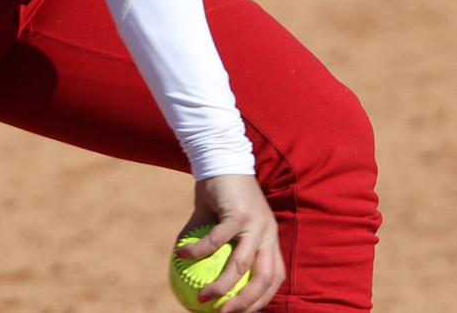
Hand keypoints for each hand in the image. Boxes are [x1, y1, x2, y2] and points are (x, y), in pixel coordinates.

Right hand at [176, 173, 284, 311]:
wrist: (220, 159)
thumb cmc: (218, 194)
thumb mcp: (216, 224)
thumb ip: (209, 249)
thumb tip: (188, 275)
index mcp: (268, 238)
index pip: (274, 276)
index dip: (262, 299)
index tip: (240, 311)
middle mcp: (267, 233)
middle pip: (265, 278)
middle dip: (247, 303)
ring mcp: (256, 223)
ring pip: (242, 264)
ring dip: (222, 284)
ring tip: (202, 297)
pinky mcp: (239, 212)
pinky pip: (217, 239)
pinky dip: (200, 251)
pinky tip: (182, 257)